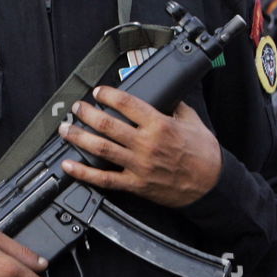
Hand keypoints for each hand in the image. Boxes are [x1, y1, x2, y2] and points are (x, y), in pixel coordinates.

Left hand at [58, 86, 222, 207]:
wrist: (210, 185)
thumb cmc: (204, 155)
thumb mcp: (193, 121)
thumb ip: (175, 106)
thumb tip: (163, 94)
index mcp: (160, 125)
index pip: (128, 104)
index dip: (109, 95)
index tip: (98, 91)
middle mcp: (147, 144)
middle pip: (108, 125)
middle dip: (87, 113)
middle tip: (77, 107)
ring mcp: (139, 166)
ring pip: (102, 149)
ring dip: (80, 137)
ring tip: (66, 129)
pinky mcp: (135, 184)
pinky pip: (105, 179)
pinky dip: (84, 173)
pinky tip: (69, 166)